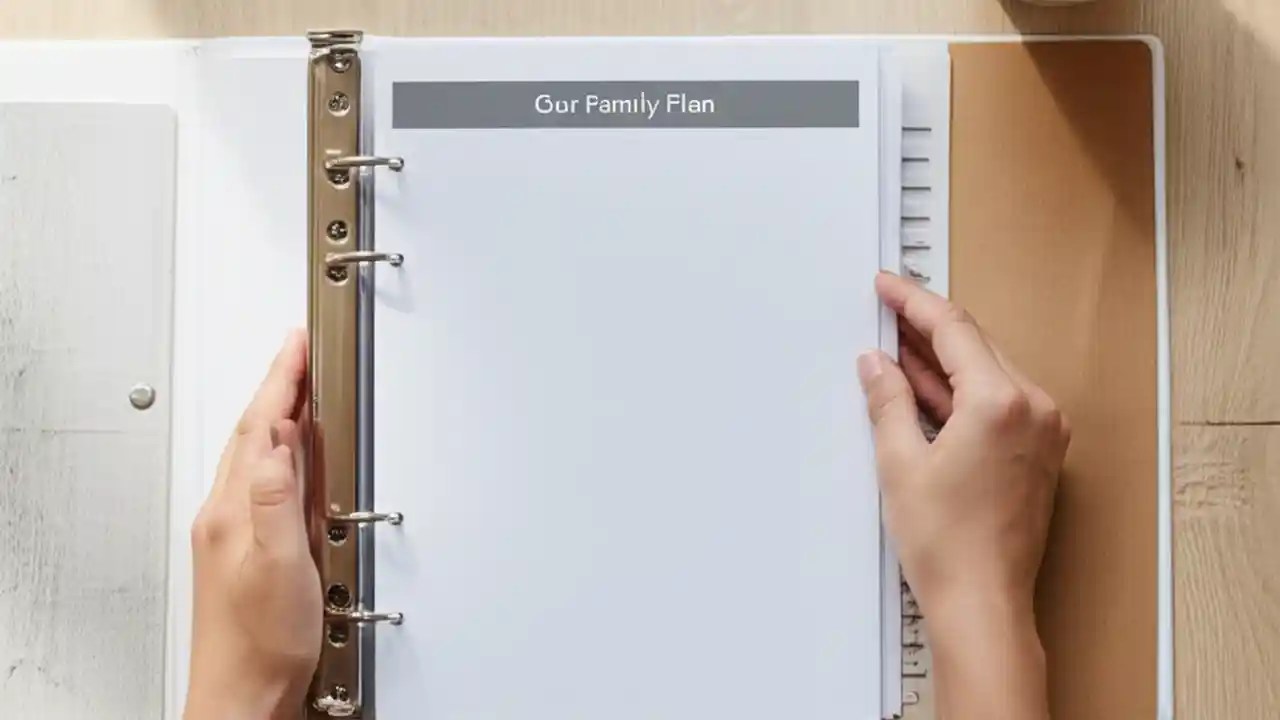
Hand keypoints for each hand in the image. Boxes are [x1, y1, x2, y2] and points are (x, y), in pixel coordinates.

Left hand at [185, 330, 320, 719]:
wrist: (243, 692)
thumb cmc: (263, 640)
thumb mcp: (281, 563)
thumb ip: (278, 496)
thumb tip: (281, 439)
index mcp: (235, 511)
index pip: (261, 428)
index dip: (281, 380)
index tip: (296, 343)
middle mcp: (227, 515)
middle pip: (253, 434)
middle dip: (277, 387)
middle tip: (298, 352)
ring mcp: (233, 532)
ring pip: (255, 456)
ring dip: (276, 416)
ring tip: (296, 389)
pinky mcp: (244, 550)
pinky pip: (260, 481)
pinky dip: (278, 454)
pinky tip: (291, 458)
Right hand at [859, 273, 1068, 719]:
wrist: (983, 604)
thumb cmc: (948, 546)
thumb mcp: (900, 463)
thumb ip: (888, 401)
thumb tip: (877, 365)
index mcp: (1001, 402)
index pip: (952, 328)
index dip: (912, 301)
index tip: (887, 285)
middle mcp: (1034, 409)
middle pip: (975, 344)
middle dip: (926, 326)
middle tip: (886, 311)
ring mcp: (1043, 432)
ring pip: (988, 371)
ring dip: (942, 359)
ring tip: (897, 348)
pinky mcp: (1040, 453)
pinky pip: (999, 401)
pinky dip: (962, 391)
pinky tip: (927, 390)